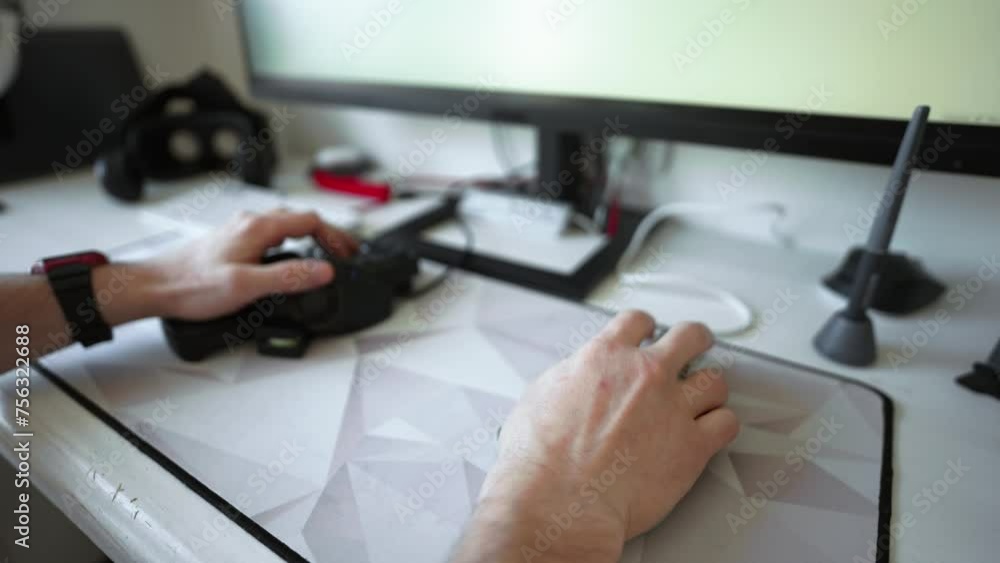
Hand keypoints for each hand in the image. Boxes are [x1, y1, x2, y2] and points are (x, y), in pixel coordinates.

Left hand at [94, 210, 358, 323]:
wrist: (155, 286)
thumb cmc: (191, 285)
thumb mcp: (247, 286)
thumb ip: (289, 277)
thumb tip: (324, 270)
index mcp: (258, 227)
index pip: (310, 221)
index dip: (335, 237)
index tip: (348, 254)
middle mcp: (250, 222)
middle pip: (300, 220)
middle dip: (327, 235)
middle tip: (344, 253)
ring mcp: (240, 230)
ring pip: (286, 226)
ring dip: (309, 237)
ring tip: (323, 256)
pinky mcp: (232, 241)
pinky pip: (271, 235)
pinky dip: (291, 243)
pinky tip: (289, 260)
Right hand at [452, 311, 738, 562]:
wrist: (558, 501)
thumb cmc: (540, 458)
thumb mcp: (540, 395)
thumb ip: (570, 378)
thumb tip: (575, 378)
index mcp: (606, 357)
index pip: (637, 322)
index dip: (646, 327)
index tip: (649, 333)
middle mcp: (646, 374)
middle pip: (690, 336)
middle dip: (694, 340)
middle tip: (695, 346)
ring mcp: (673, 408)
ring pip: (715, 381)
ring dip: (709, 388)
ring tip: (704, 398)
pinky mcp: (693, 447)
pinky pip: (726, 424)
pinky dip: (721, 425)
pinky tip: (712, 430)